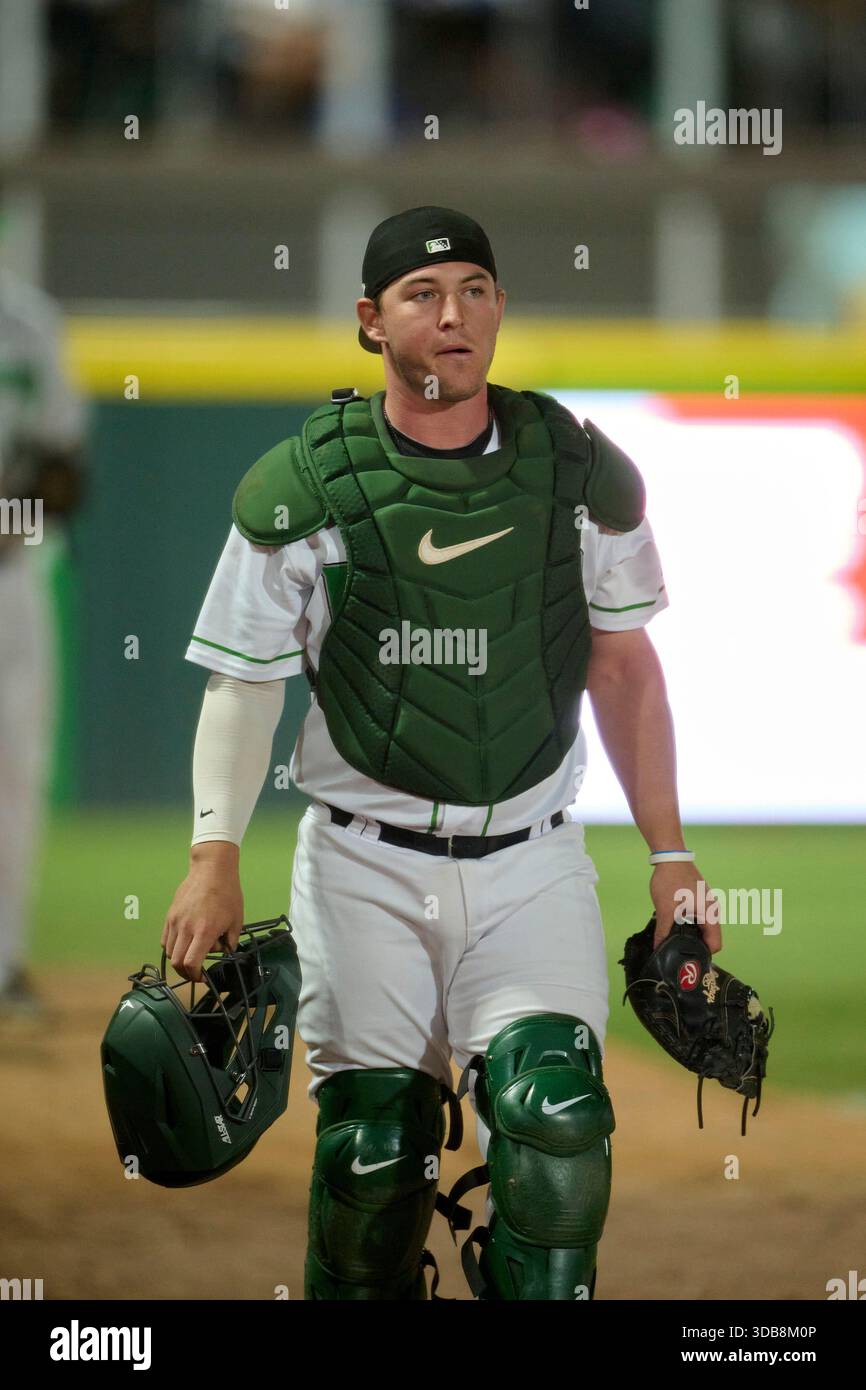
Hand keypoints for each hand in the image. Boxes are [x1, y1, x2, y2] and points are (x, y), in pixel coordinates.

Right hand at [161, 844, 243, 981]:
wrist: (212, 870)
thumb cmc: (228, 893)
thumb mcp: (237, 920)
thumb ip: (230, 942)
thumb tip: (224, 954)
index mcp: (205, 931)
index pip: (191, 963)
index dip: (195, 975)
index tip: (201, 976)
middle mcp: (186, 928)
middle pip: (177, 962)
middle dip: (185, 972)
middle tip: (195, 972)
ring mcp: (175, 921)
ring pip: (169, 952)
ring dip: (179, 959)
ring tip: (192, 953)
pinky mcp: (170, 915)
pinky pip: (165, 939)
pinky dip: (172, 947)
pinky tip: (184, 943)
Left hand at [650, 860, 721, 954]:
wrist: (671, 856)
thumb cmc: (671, 880)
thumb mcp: (666, 909)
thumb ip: (663, 931)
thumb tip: (658, 949)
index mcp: (710, 914)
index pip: (715, 944)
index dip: (703, 955)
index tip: (687, 960)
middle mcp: (712, 910)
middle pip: (709, 937)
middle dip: (695, 946)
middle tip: (678, 954)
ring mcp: (707, 904)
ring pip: (702, 927)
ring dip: (690, 935)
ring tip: (674, 942)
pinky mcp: (699, 899)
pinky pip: (698, 918)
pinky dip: (689, 925)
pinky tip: (674, 926)